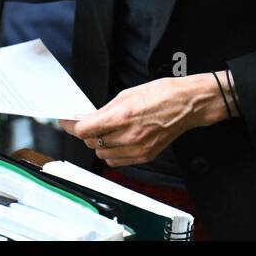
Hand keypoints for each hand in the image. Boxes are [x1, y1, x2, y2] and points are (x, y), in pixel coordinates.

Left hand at [58, 75, 228, 166]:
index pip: (85, 130)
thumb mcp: (127, 94)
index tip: (67, 122)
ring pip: (103, 155)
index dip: (73, 126)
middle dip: (87, 133)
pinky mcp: (145, 156)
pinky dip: (113, 153)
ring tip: (107, 131)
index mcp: (123, 116)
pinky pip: (118, 161)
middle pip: (92, 143)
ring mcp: (138, 148)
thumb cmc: (161, 93)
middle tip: (89, 123)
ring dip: (99, 144)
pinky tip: (118, 141)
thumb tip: (85, 118)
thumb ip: (104, 110)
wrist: (188, 104)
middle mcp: (129, 135)